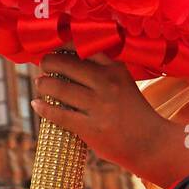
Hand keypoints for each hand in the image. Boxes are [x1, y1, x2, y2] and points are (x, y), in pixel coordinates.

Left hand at [32, 52, 171, 173]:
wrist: (151, 142)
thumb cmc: (134, 112)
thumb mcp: (124, 82)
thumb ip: (102, 72)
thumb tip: (67, 63)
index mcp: (116, 68)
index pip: (83, 47)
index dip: (63, 46)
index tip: (55, 49)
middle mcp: (107, 82)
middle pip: (66, 64)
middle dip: (48, 62)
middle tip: (43, 65)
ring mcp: (99, 105)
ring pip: (59, 88)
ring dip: (43, 84)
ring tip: (40, 84)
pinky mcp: (91, 128)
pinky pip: (59, 114)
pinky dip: (43, 108)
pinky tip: (37, 104)